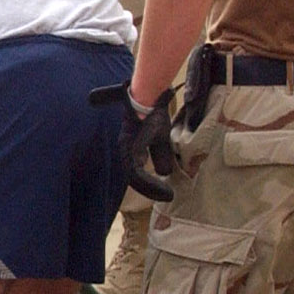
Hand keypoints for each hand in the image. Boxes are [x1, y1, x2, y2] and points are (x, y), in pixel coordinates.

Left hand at [117, 86, 176, 200]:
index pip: (135, 174)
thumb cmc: (154, 114)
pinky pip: (137, 169)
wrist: (151, 96)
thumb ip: (161, 155)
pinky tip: (164, 182)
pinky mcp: (132, 145)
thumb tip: (165, 173)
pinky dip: (150, 180)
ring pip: (134, 177)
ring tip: (168, 194)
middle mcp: (125, 149)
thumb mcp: (160, 138)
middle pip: (133, 178)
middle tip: (168, 196)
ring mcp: (126, 147)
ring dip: (151, 187)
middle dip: (151, 189)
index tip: (165, 193)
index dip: (149, 186)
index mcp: (129, 148)